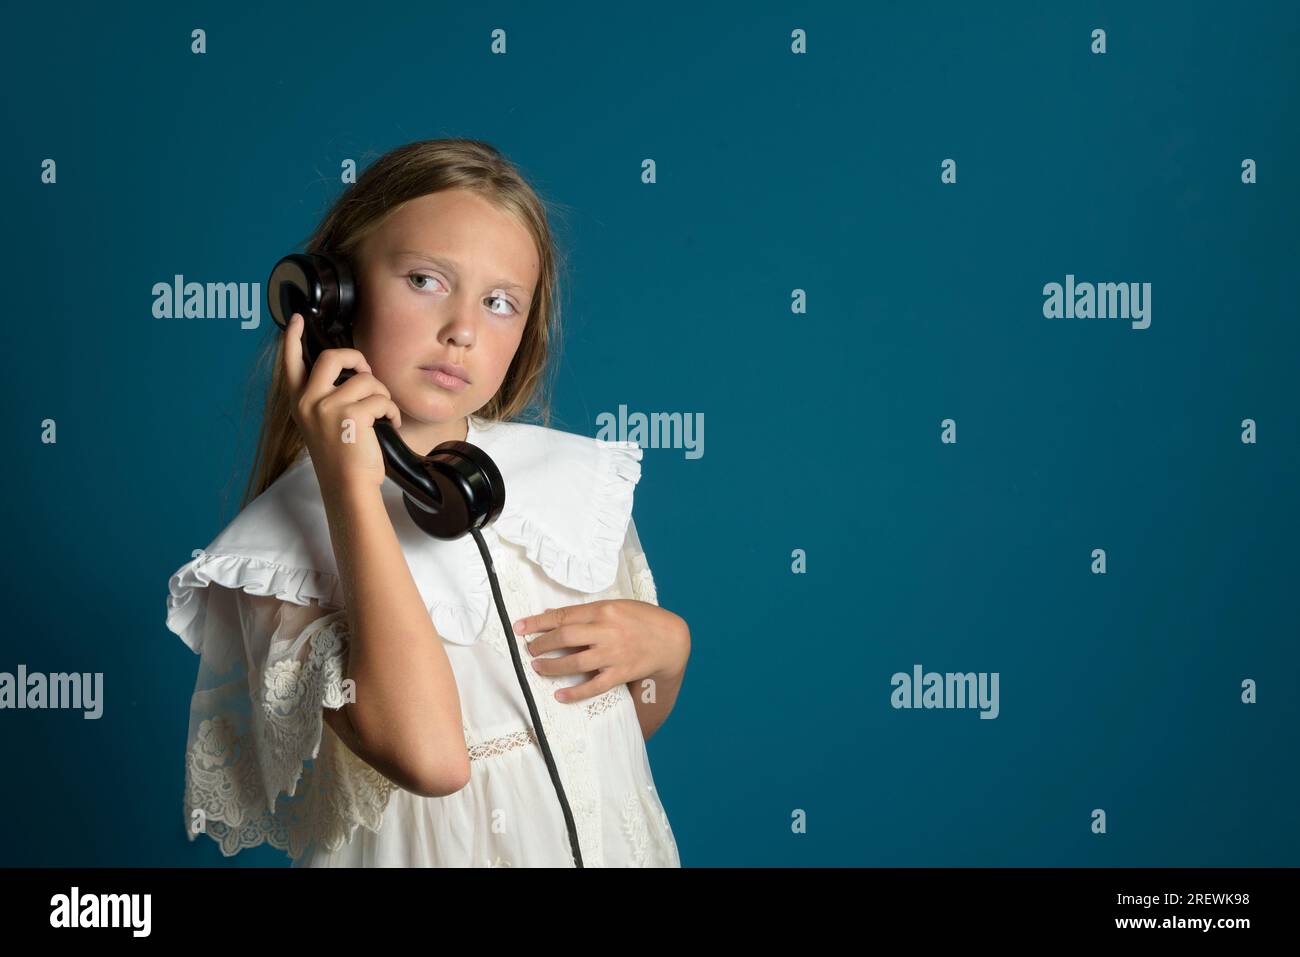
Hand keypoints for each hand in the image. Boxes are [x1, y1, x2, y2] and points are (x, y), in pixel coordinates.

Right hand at [282, 312, 403, 494]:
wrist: (347, 487)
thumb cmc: (341, 459)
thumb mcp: (323, 425)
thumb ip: (327, 398)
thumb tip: (353, 373)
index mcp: (299, 403)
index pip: (290, 364)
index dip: (292, 339)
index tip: (297, 320)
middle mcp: (308, 402)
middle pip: (333, 357)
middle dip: (357, 357)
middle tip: (367, 372)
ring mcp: (327, 407)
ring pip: (366, 380)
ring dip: (382, 396)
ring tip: (382, 415)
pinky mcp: (350, 415)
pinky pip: (381, 399)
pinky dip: (392, 412)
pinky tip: (389, 425)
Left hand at [513, 600, 689, 702]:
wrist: (671, 639)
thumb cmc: (642, 619)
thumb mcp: (616, 606)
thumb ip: (586, 612)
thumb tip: (553, 616)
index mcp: (605, 610)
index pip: (564, 615)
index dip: (538, 622)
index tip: (519, 627)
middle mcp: (608, 630)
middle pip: (565, 636)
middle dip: (542, 644)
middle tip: (530, 650)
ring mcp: (614, 653)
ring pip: (575, 661)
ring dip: (552, 666)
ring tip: (538, 668)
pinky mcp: (621, 673)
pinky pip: (594, 686)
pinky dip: (575, 692)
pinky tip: (560, 695)